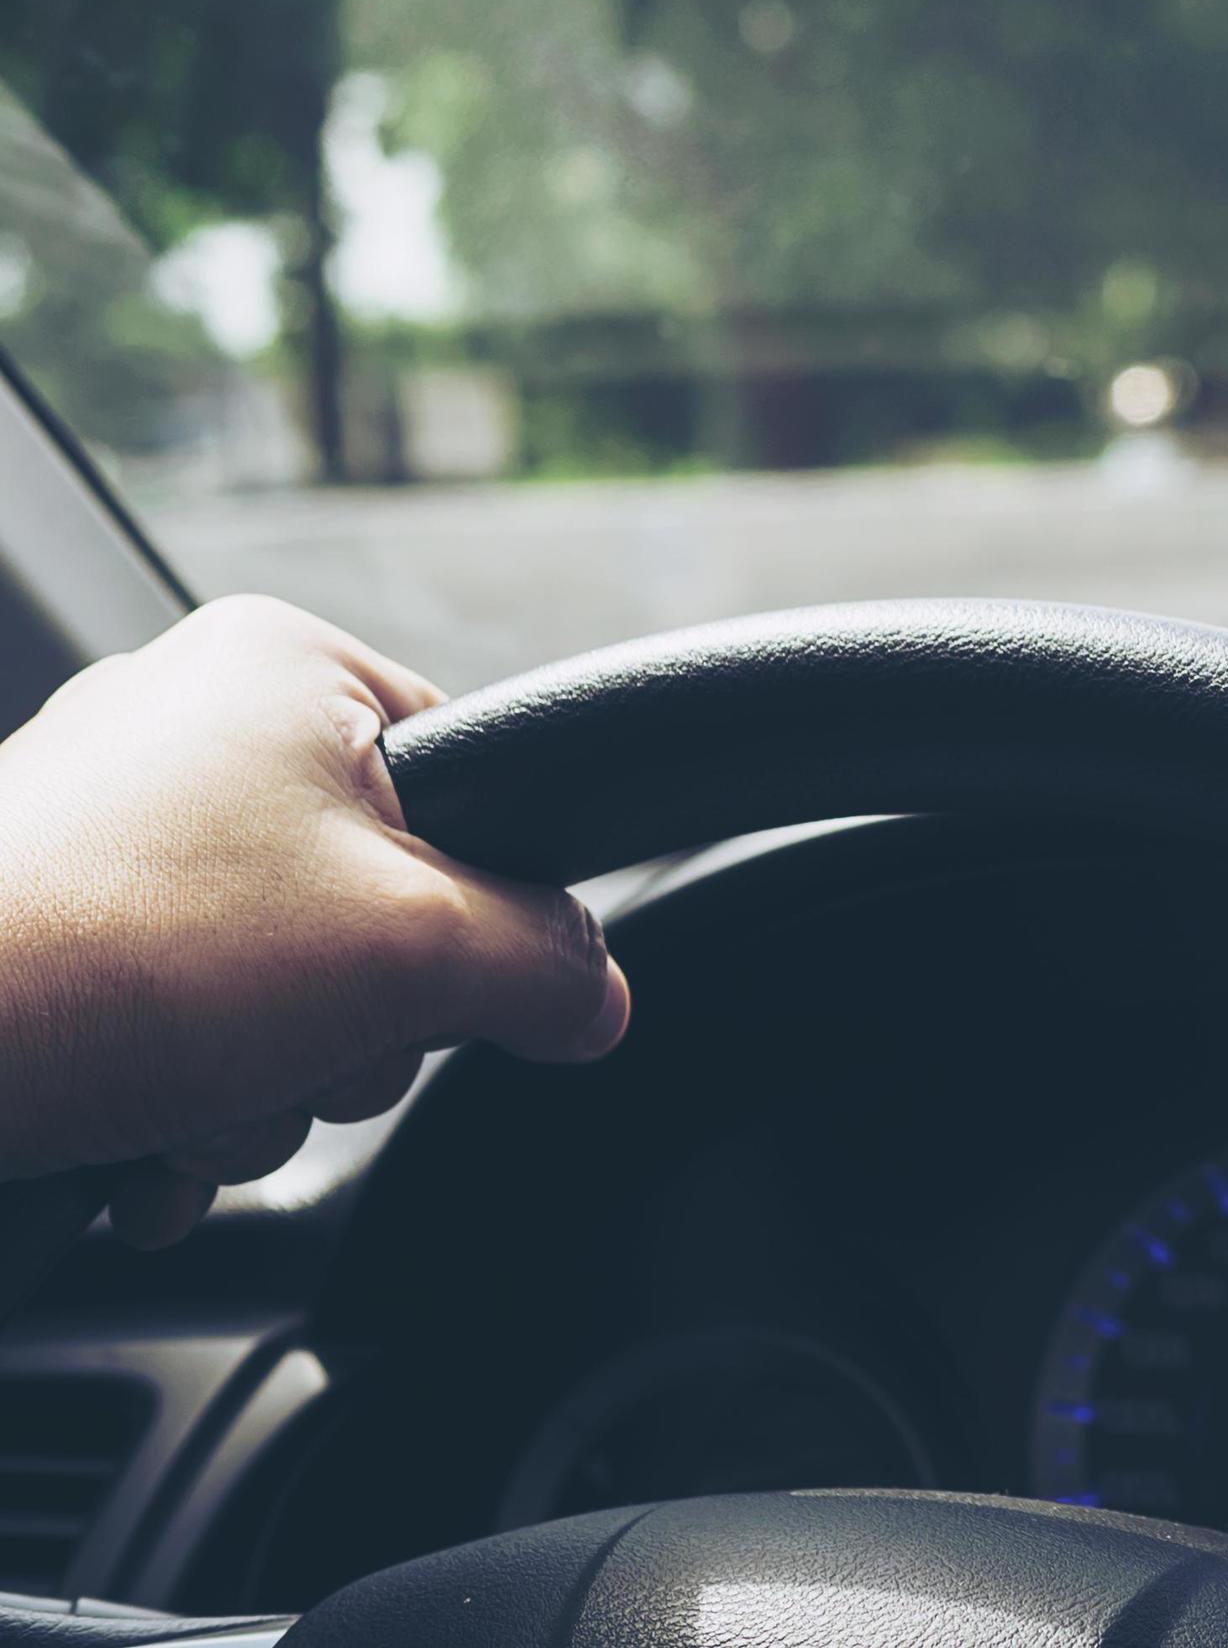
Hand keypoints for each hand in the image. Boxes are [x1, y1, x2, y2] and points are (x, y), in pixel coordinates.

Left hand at [0, 597, 629, 1245]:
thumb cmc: (119, 957)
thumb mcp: (410, 952)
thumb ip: (544, 963)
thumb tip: (595, 996)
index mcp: (288, 667)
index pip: (476, 789)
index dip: (479, 910)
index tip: (428, 982)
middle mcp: (191, 717)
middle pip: (381, 901)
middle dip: (349, 1027)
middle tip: (297, 1052)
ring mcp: (105, 817)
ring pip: (281, 977)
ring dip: (265, 1081)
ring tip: (197, 1099)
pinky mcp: (42, 913)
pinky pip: (180, 1009)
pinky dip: (181, 1094)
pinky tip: (149, 1137)